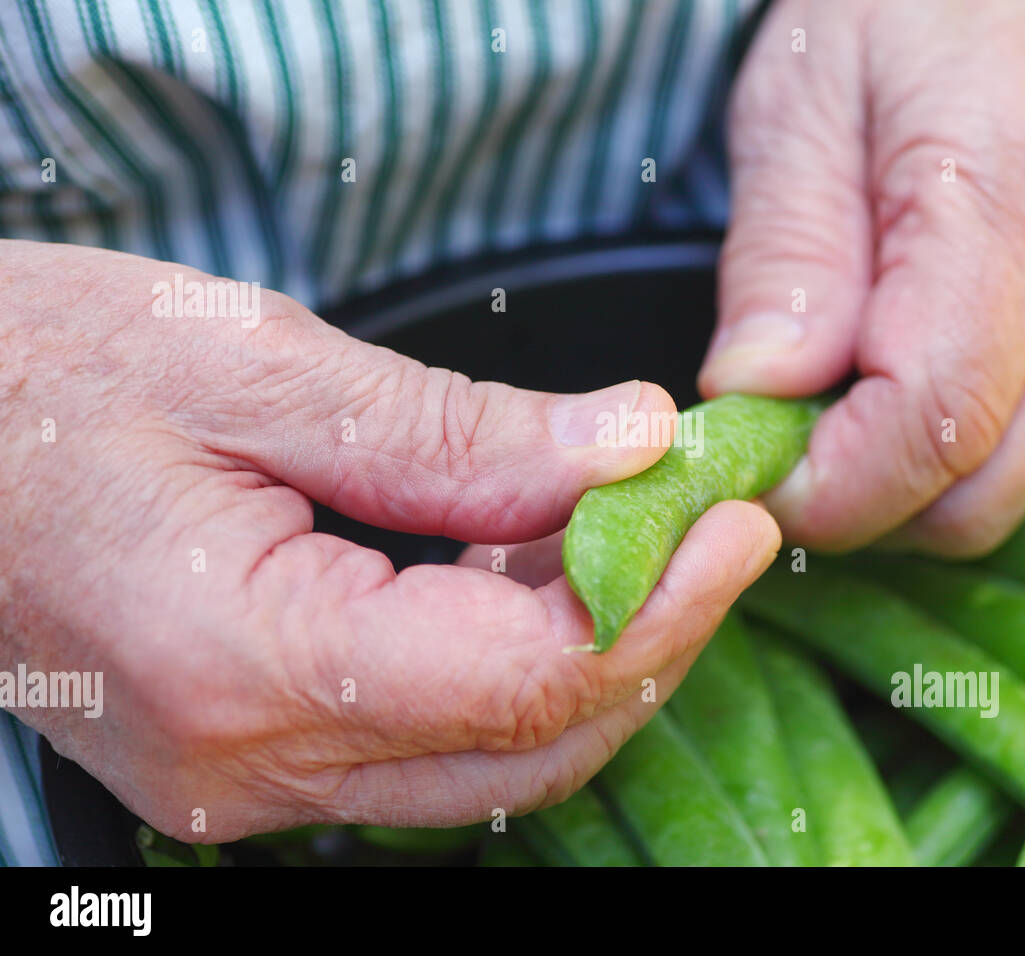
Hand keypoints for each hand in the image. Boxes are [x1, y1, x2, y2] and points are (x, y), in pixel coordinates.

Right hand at [0, 240, 778, 840]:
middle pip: (529, 744)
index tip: (736, 520)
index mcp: (246, 663)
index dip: (659, 605)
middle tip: (710, 521)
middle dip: (649, 634)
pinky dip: (508, 663)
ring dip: (586, 650)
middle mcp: (249, 765)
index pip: (526, 682)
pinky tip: (528, 565)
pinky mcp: (250, 759)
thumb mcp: (259, 369)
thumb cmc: (40, 375)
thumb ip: (463, 434)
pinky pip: (428, 740)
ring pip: (490, 759)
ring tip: (626, 525)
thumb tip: (631, 445)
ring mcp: (245, 783)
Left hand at [702, 0, 1024, 554]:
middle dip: (855, 502)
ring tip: (839, 389)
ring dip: (898, 482)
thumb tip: (756, 395)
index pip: (934, 421)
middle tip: (775, 438)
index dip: (831, 485)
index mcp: (1008, 201)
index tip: (750, 473)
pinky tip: (909, 374)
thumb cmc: (913, 24)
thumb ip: (783, 259)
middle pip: (971, 497)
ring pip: (998, 496)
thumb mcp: (799, 106)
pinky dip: (951, 456)